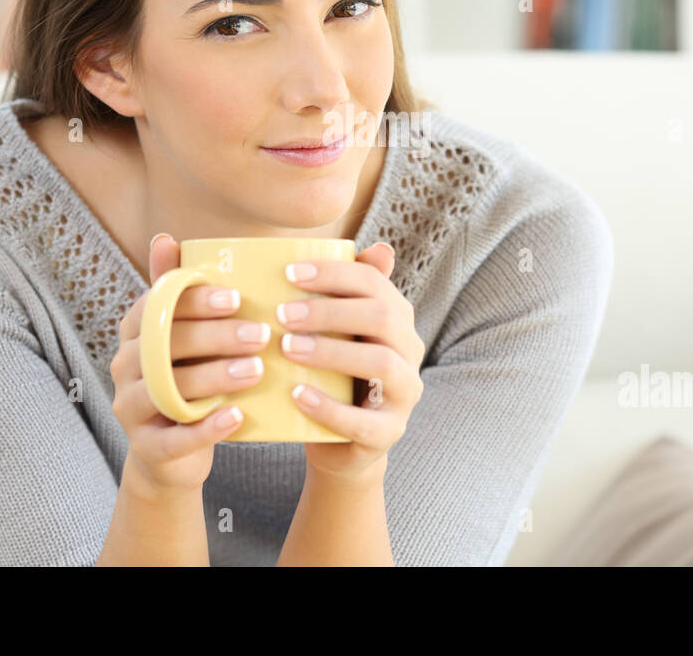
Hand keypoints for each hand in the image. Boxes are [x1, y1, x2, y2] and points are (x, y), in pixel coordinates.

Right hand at [110, 233, 268, 495]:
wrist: (173, 453)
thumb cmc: (188, 379)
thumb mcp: (184, 336)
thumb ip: (177, 291)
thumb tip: (165, 238)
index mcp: (135, 332)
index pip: (159, 308)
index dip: (196, 301)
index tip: (238, 297)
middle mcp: (124, 366)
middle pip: (167, 346)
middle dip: (216, 337)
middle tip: (261, 333)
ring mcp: (130, 408)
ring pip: (170, 390)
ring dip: (216, 377)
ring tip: (257, 370)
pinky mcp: (145, 448)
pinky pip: (173, 439)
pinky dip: (206, 429)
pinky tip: (237, 416)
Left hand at [278, 242, 424, 482]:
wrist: (338, 443)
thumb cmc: (331, 376)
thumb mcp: (334, 334)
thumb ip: (342, 294)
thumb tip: (376, 248)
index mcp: (396, 319)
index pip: (374, 283)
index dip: (335, 274)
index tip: (289, 273)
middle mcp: (410, 351)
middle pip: (382, 318)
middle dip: (331, 311)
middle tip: (282, 314)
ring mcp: (404, 394)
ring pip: (381, 364)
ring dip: (332, 352)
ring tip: (287, 348)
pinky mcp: (389, 433)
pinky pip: (364, 422)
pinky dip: (328, 407)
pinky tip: (296, 394)